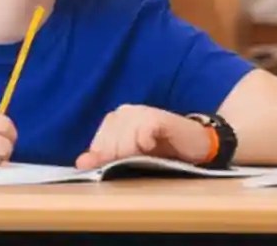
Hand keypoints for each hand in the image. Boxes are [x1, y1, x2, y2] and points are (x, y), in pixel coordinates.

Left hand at [75, 105, 209, 169]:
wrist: (195, 145)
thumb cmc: (162, 153)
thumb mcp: (130, 158)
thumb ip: (105, 159)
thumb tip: (81, 162)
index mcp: (112, 122)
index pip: (97, 148)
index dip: (109, 162)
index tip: (126, 165)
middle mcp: (122, 112)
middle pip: (108, 147)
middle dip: (122, 160)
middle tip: (142, 160)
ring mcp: (138, 112)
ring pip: (122, 143)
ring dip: (136, 155)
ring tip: (151, 154)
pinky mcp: (154, 116)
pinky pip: (140, 136)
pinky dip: (147, 146)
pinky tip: (156, 147)